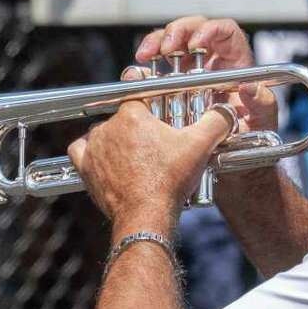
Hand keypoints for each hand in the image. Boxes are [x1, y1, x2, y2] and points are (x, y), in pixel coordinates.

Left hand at [67, 99, 229, 226]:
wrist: (146, 216)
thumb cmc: (169, 181)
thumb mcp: (200, 147)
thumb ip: (216, 121)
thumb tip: (225, 111)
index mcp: (131, 114)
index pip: (138, 92)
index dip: (150, 98)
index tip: (159, 107)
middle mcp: (108, 126)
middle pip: (124, 116)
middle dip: (139, 125)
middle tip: (156, 141)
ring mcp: (93, 147)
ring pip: (104, 132)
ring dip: (117, 139)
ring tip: (137, 154)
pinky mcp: (85, 167)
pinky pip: (82, 150)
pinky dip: (92, 152)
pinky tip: (106, 158)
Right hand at [133, 16, 278, 132]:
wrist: (229, 167)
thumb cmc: (251, 143)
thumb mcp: (262, 125)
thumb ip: (263, 105)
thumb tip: (250, 86)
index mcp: (236, 63)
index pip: (225, 32)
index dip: (210, 30)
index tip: (195, 43)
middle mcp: (212, 62)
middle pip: (193, 29)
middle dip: (176, 32)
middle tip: (164, 49)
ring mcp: (189, 71)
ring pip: (171, 42)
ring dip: (156, 43)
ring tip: (145, 56)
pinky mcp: (171, 85)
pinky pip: (156, 68)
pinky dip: (145, 67)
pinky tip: (138, 74)